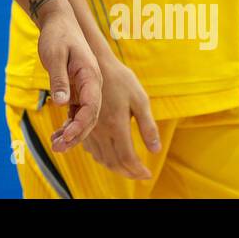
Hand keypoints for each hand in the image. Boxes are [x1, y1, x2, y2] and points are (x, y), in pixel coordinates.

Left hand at [35, 7, 101, 151]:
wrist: (58, 22)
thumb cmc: (57, 36)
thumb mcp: (54, 55)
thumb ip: (59, 79)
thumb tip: (61, 104)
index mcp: (92, 76)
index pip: (92, 106)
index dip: (81, 123)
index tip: (68, 135)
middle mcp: (93, 85)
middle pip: (90, 116)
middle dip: (76, 134)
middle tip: (59, 147)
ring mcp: (86, 89)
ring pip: (83, 117)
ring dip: (72, 133)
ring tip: (56, 147)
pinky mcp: (77, 91)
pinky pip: (75, 112)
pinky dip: (68, 125)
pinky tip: (57, 137)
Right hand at [81, 57, 160, 179]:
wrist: (95, 62)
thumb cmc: (121, 79)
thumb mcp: (140, 99)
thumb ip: (148, 126)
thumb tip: (155, 150)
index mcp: (117, 125)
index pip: (127, 158)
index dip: (138, 170)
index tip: (147, 174)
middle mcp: (101, 130)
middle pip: (113, 162)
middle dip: (128, 173)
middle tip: (139, 175)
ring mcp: (89, 128)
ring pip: (100, 158)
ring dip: (115, 167)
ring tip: (128, 168)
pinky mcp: (82, 124)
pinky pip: (90, 149)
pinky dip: (102, 157)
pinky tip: (111, 154)